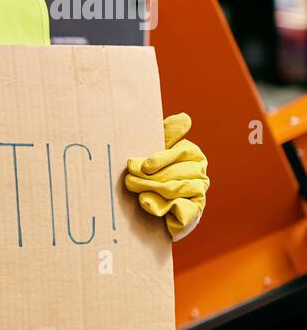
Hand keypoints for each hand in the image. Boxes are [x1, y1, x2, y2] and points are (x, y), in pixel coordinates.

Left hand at [124, 112, 208, 240]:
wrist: (150, 205)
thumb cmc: (151, 171)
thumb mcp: (154, 149)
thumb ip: (166, 133)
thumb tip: (184, 118)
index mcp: (192, 153)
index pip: (182, 151)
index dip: (160, 158)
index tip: (140, 165)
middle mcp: (200, 172)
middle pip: (174, 173)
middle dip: (147, 178)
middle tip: (129, 181)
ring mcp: (198, 192)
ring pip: (174, 190)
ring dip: (150, 191)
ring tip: (136, 192)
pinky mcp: (194, 211)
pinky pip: (180, 209)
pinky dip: (161, 206)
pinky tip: (146, 203)